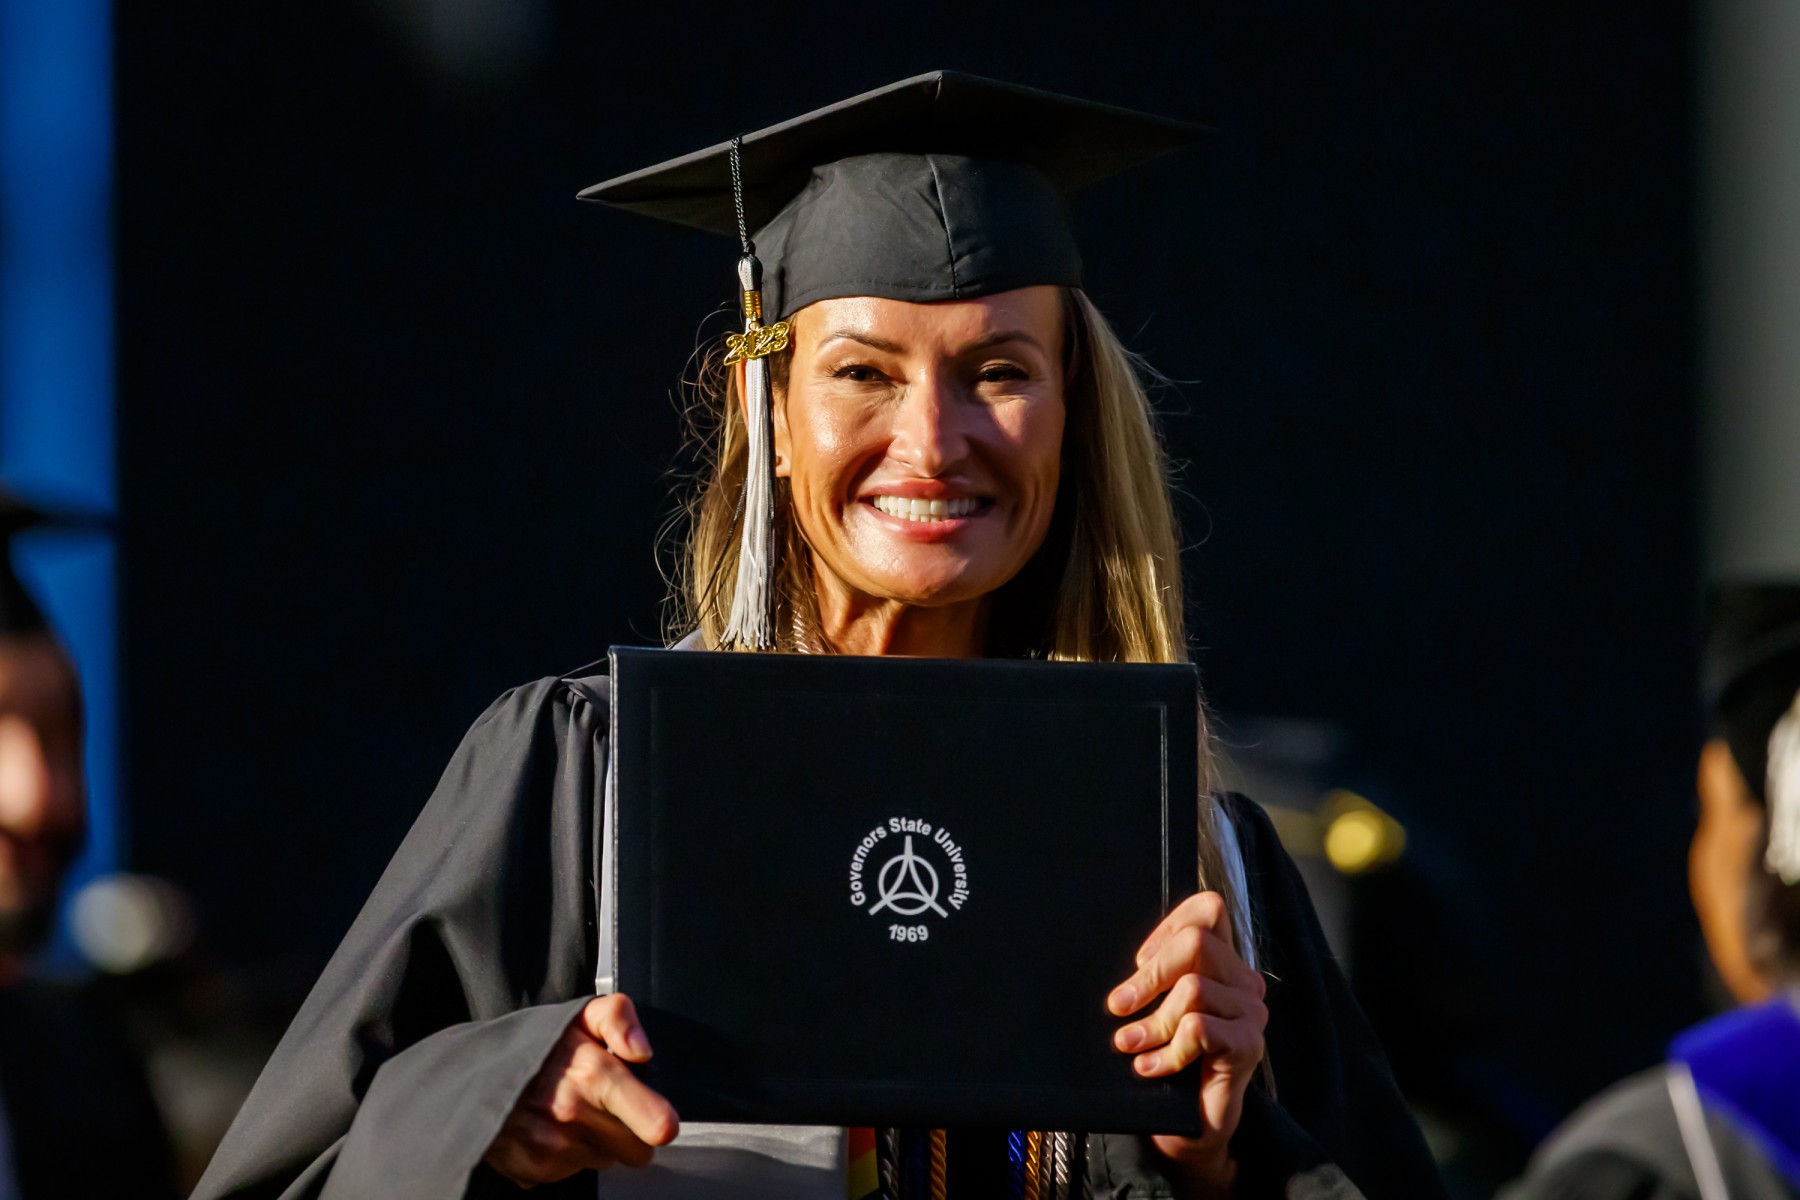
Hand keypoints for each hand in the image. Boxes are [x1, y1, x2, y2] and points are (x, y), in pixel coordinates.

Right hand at [484, 994, 679, 1186]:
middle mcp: (574, 1117)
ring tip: (570, 1111)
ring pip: (604, 1161)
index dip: (661, 1120)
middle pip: (636, 1151)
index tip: (659, 1119)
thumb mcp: (579, 1015)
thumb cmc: (532, 1046)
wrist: (470, 1075)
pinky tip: (550, 1128)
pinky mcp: (533, 1171)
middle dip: (629, 1131)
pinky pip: (572, 1173)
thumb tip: (643, 1050)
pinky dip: (567, 1155)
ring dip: (595, 1142)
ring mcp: (552, 1149)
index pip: (655, 1123)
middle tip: (606, 1106)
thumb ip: (620, 1019)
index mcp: (593, 1075)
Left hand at [1107, 892, 1267, 1196]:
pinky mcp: (1249, 1045)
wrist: (1189, 1129)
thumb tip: (1131, 961)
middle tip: (1119, 1006)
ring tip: (1130, 1045)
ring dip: (1151, 1022)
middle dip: (1149, 975)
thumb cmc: (1169, 1063)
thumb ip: (1155, 977)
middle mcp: (1243, 982)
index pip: (1209, 910)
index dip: (1168, 925)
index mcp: (1223, 963)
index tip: (1138, 961)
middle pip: (1196, 942)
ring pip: (1192, 988)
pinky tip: (1150, 1068)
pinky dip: (1166, 1050)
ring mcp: (1251, 1013)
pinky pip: (1198, 1028)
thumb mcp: (1156, 1008)